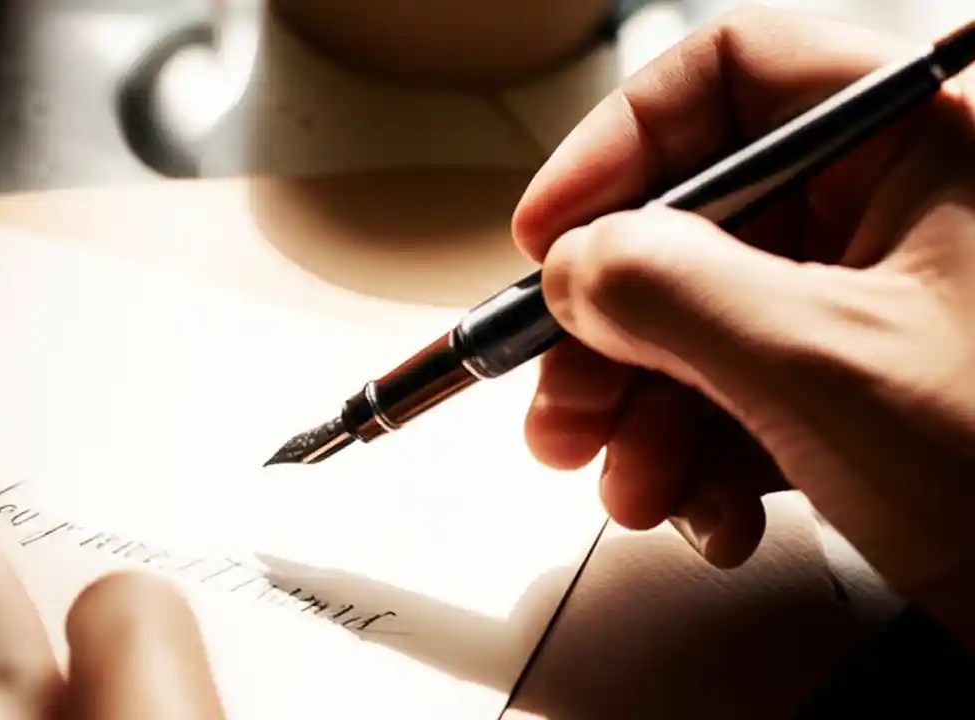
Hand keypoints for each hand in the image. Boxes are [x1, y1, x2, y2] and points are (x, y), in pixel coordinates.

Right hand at [512, 6, 974, 650]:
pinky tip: (712, 515)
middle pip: (696, 222)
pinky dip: (703, 459)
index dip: (619, 144)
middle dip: (613, 331)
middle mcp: (895, 210)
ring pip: (703, 320)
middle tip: (562, 408)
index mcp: (919, 145)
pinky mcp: (861, 385)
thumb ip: (673, 292)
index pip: (735, 74)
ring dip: (644, 414)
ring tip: (632, 488)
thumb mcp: (823, 367)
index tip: (548, 234)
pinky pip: (741, 393)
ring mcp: (875, 303)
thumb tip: (574, 266)